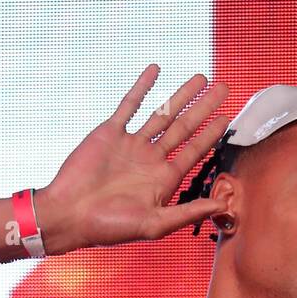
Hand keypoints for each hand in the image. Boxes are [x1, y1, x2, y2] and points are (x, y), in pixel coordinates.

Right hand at [35, 64, 233, 252]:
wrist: (68, 214)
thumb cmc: (109, 227)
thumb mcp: (154, 224)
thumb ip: (188, 213)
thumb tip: (222, 206)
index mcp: (162, 180)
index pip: (194, 151)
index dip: (211, 134)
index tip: (228, 117)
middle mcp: (149, 160)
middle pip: (184, 128)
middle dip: (204, 108)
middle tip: (224, 88)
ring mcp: (130, 145)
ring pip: (162, 113)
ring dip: (181, 95)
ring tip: (201, 78)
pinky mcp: (110, 133)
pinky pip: (130, 105)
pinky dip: (143, 87)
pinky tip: (156, 70)